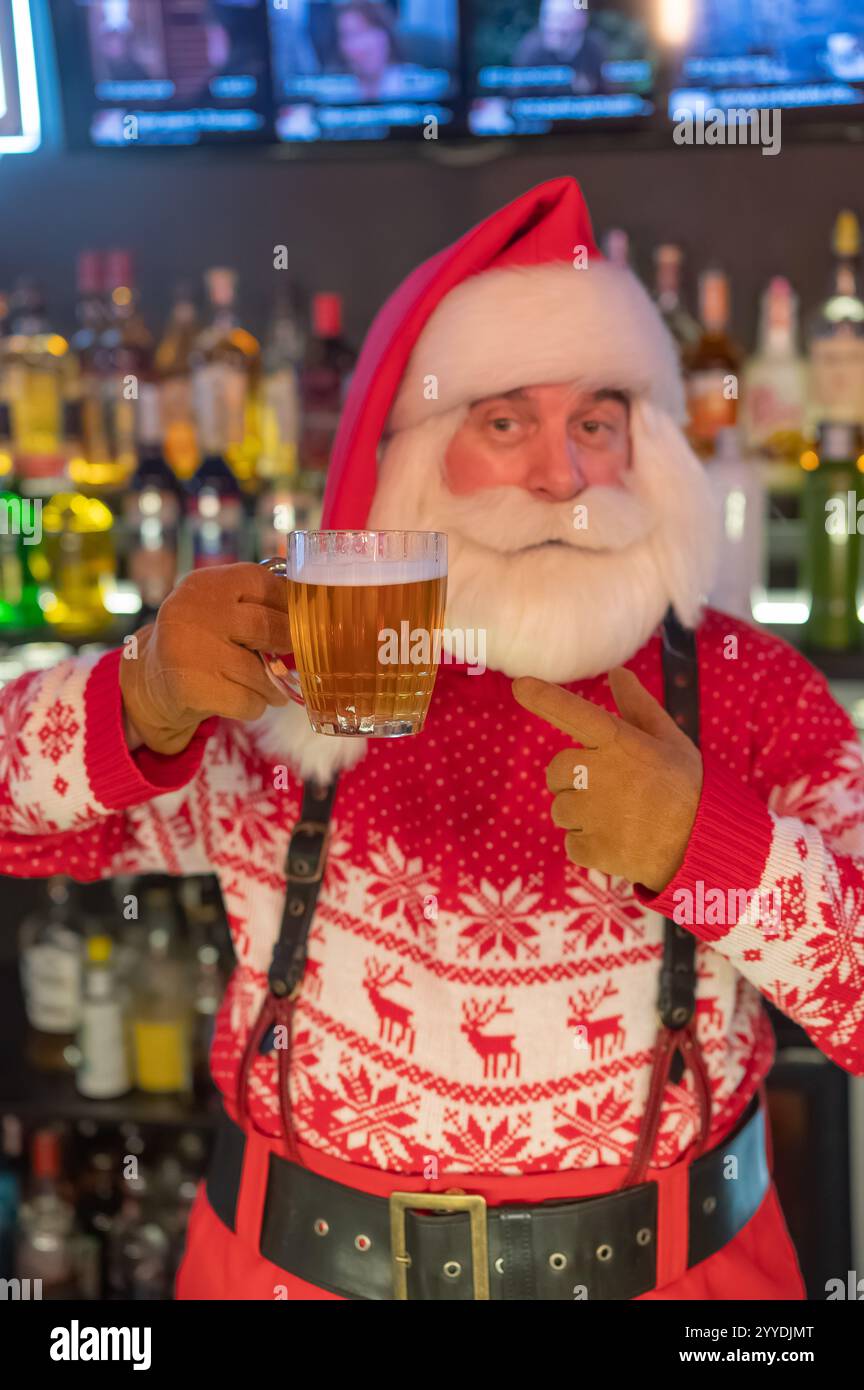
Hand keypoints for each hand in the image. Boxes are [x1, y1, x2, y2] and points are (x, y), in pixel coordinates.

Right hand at [120, 564, 291, 755]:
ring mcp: (192, 651)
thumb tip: (313, 611)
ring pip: (262, 672)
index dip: (291, 604)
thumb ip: (255, 601)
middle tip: (299, 653)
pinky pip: (249, 701)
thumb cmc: (200, 640)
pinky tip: (244, 700)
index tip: (304, 619)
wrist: (150, 680)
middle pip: (269, 627)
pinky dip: (256, 706)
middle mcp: (196, 612)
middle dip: (291, 644)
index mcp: (207, 584)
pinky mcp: (193, 688)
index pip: (265, 583)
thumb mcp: (218, 608)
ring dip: (275, 685)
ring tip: (272, 687)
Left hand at [512, 667, 702, 892]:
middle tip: (610, 789)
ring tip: (621, 818)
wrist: (704, 845)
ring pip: (561, 809)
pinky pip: (572, 843)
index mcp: (618, 743)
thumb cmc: (686, 787)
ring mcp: (593, 814)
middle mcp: (600, 774)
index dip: (544, 698)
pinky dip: (589, 845)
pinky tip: (620, 840)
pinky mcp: (592, 849)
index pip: (574, 713)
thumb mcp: (670, 741)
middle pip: (556, 770)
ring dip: (581, 814)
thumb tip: (617, 672)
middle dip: (572, 779)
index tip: (519, 685)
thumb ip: (638, 707)